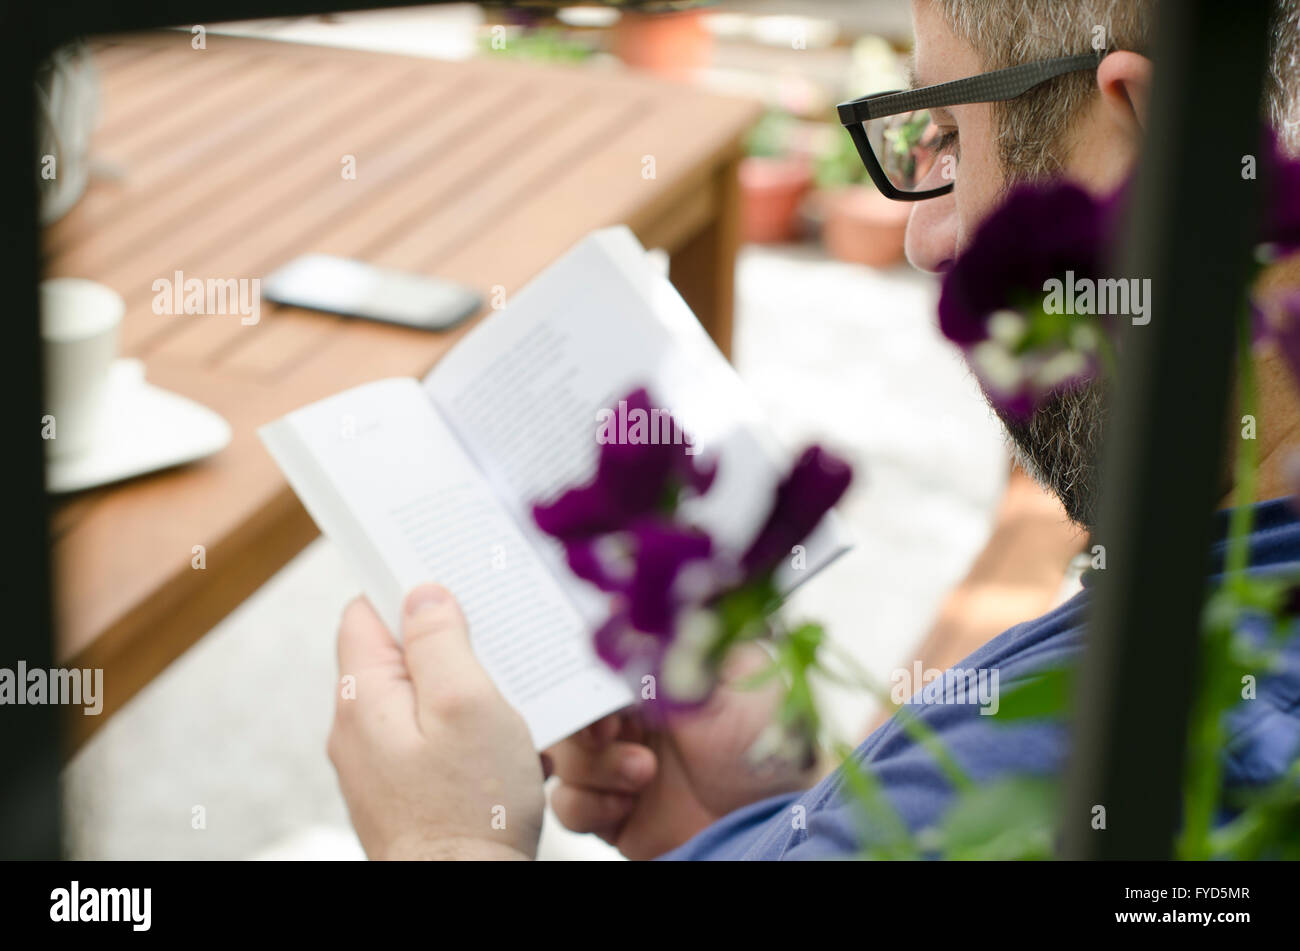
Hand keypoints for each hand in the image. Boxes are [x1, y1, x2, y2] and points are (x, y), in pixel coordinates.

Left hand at [327, 584, 543, 859]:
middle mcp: (360, 730)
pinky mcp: (407, 793)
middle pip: (399, 655)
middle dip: (450, 642)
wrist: (464, 899)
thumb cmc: (469, 811)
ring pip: (423, 699)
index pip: (366, 611)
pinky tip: (508, 745)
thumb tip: (422, 593)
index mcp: (364, 697)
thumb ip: (441, 641)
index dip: (405, 587)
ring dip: (468, 691)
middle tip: (498, 639)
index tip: (448, 574)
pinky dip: (469, 733)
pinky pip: (435, 741)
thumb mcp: (467, 704)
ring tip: (513, 699)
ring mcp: (381, 765)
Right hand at [546, 645, 821, 859]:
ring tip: (642, 773)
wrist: (777, 821)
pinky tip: (626, 804)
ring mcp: (616, 762)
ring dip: (592, 765)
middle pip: (568, 706)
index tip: (595, 684)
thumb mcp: (731, 679)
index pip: (597, 660)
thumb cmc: (772, 743)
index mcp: (653, 675)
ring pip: (561, 754)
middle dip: (579, 720)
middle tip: (609, 731)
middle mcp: (631, 716)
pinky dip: (587, 803)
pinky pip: (565, 802)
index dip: (583, 670)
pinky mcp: (611, 808)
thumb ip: (672, 647)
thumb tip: (621, 601)